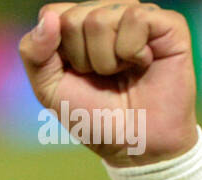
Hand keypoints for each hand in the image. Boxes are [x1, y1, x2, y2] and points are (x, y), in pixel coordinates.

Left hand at [19, 2, 196, 165]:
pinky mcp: (166, 22)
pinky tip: (143, 64)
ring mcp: (137, 15)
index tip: (75, 75)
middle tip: (102, 78)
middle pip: (74, 18)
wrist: (133, 144)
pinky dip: (132, 51)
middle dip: (82, 60)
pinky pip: (135, 18)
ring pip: (101, 18)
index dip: (57, 51)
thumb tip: (49, 17)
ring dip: (106, 60)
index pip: (53, 14)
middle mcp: (109, 14)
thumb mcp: (51, 91)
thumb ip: (34, 54)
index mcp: (80, 27)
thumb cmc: (94, 117)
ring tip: (122, 73)